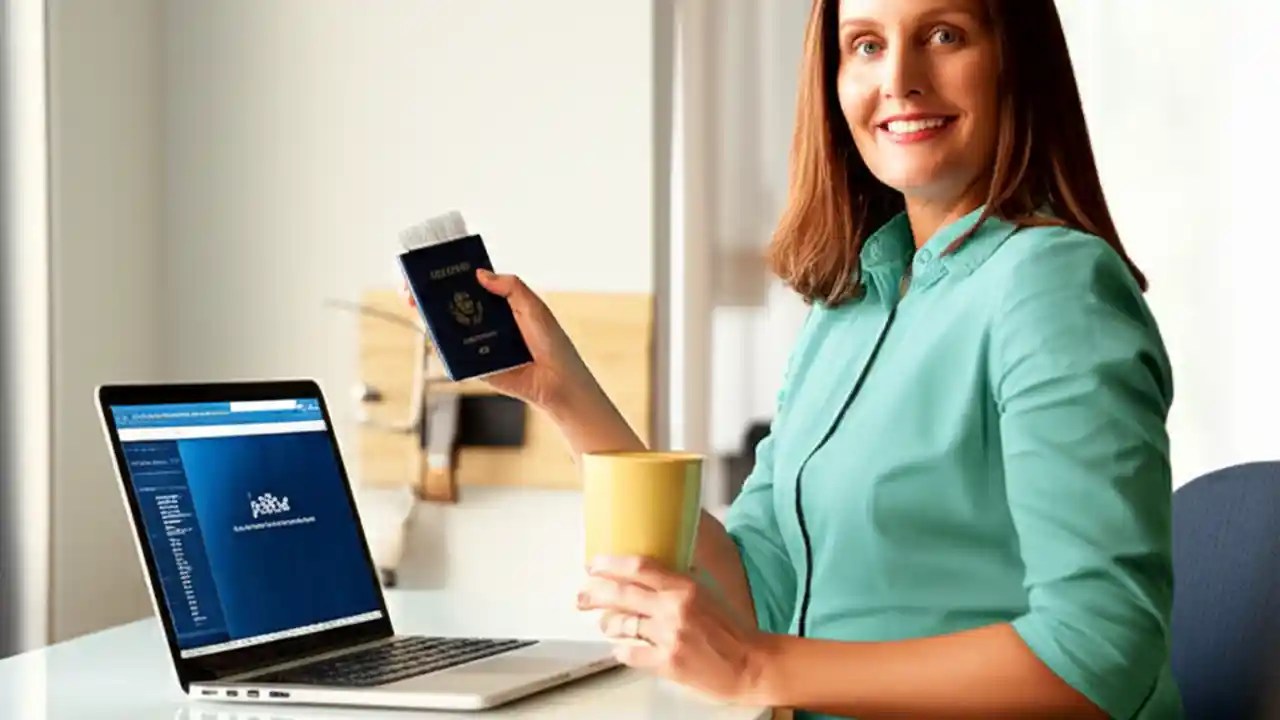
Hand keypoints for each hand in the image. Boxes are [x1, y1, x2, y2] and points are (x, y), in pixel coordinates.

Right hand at [408, 270, 596, 411]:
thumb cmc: (552, 343)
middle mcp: (486, 323)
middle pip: (452, 307)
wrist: (558, 381)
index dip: (449, 278)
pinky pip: (454, 356)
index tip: (430, 270)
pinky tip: (434, 336)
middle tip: (412, 292)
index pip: (469, 287)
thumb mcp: (533, 306)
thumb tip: (480, 274)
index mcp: (499, 305)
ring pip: (449, 331)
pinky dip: (442, 347)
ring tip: (417, 308)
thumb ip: (511, 287)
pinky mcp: (476, 367)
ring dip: (431, 321)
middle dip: (429, 297)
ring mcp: (479, 345)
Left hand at [576, 556, 771, 705]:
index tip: (594, 564)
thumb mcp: (706, 594)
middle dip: (594, 593)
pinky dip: (621, 650)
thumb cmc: (730, 631)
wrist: (750, 664)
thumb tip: (646, 573)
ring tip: (606, 624)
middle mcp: (675, 609)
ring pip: (621, 625)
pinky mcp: (667, 663)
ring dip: (608, 624)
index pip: (640, 567)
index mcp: (686, 587)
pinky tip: (622, 648)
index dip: (611, 564)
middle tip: (582, 595)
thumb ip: (677, 583)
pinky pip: (630, 653)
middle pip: (622, 594)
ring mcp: (669, 636)